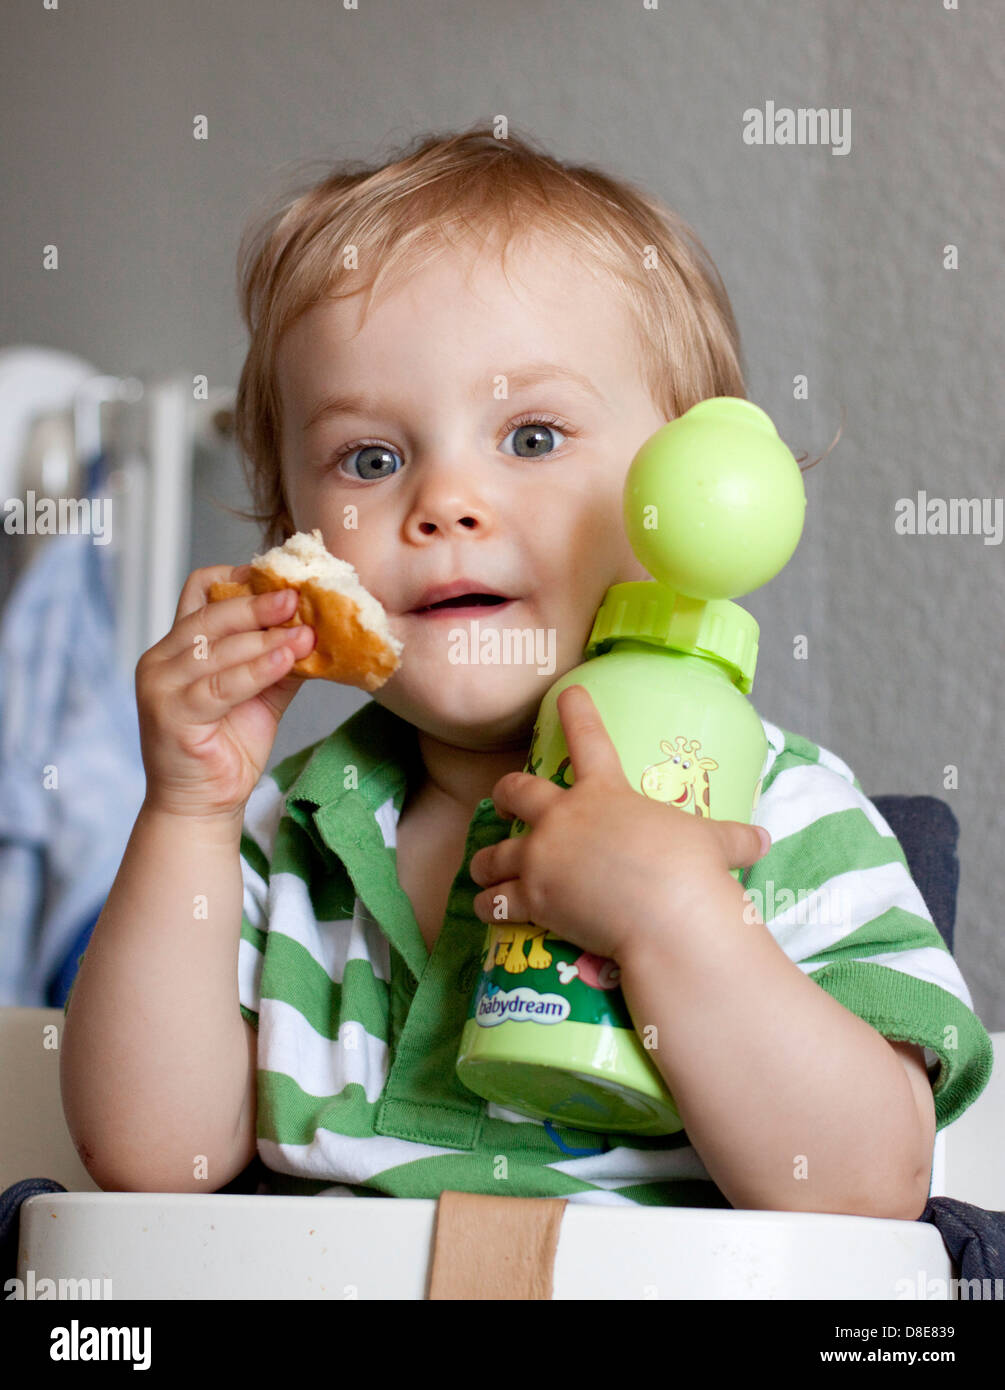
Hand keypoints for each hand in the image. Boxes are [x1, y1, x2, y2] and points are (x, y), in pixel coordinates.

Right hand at [135, 562, 315, 824]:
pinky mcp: (171, 714)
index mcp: (179, 646)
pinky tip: (286, 660)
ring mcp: (160, 685)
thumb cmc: (228, 748)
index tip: (281, 577)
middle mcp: (161, 659)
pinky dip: (256, 669)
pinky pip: (220, 685)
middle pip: (211, 613)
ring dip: (265, 637)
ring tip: (305, 632)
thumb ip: (279, 659)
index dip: (238, 578)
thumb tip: (319, 627)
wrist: (203, 805)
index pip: (200, 591)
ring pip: (217, 648)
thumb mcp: (260, 693)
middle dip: (258, 603)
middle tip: (299, 596)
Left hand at [468, 684, 770, 962]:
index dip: (576, 712)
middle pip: (515, 792)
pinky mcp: (532, 895)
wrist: (665, 913)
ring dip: (486, 860)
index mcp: (606, 792)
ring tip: (482, 868)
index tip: (566, 694)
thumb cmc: (691, 872)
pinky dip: (487, 905)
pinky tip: (483, 908)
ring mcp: (543, 855)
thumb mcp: (714, 845)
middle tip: (501, 802)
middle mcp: (564, 816)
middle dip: (504, 795)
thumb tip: (764, 841)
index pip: (588, 738)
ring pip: (494, 852)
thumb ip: (732, 839)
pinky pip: (495, 899)